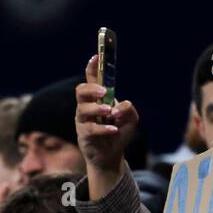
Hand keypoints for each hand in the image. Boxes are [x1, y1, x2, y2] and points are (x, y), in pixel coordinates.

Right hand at [76, 55, 141, 199]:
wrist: (111, 156)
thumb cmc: (119, 132)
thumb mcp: (131, 119)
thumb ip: (129, 109)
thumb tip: (118, 107)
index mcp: (98, 99)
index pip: (92, 79)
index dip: (92, 67)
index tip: (96, 56)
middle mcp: (87, 107)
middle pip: (81, 91)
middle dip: (91, 88)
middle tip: (104, 92)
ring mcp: (83, 121)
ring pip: (82, 109)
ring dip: (97, 108)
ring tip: (110, 112)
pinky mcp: (84, 135)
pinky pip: (90, 129)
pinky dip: (103, 128)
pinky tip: (114, 129)